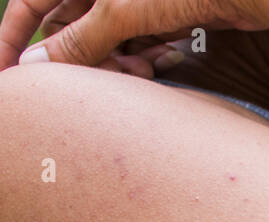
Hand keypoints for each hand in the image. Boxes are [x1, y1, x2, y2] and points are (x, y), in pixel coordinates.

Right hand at [0, 0, 267, 70]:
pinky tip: (158, 64)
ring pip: (105, 39)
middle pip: (69, 25)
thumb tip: (37, 66)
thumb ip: (79, 39)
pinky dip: (142, 57)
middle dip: (80, 55)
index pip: (28, 1)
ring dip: (114, 61)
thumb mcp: (122, 11)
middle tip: (99, 77)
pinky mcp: (163, 14)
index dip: (14, 37)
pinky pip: (136, 42)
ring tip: (138, 69)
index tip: (6, 73)